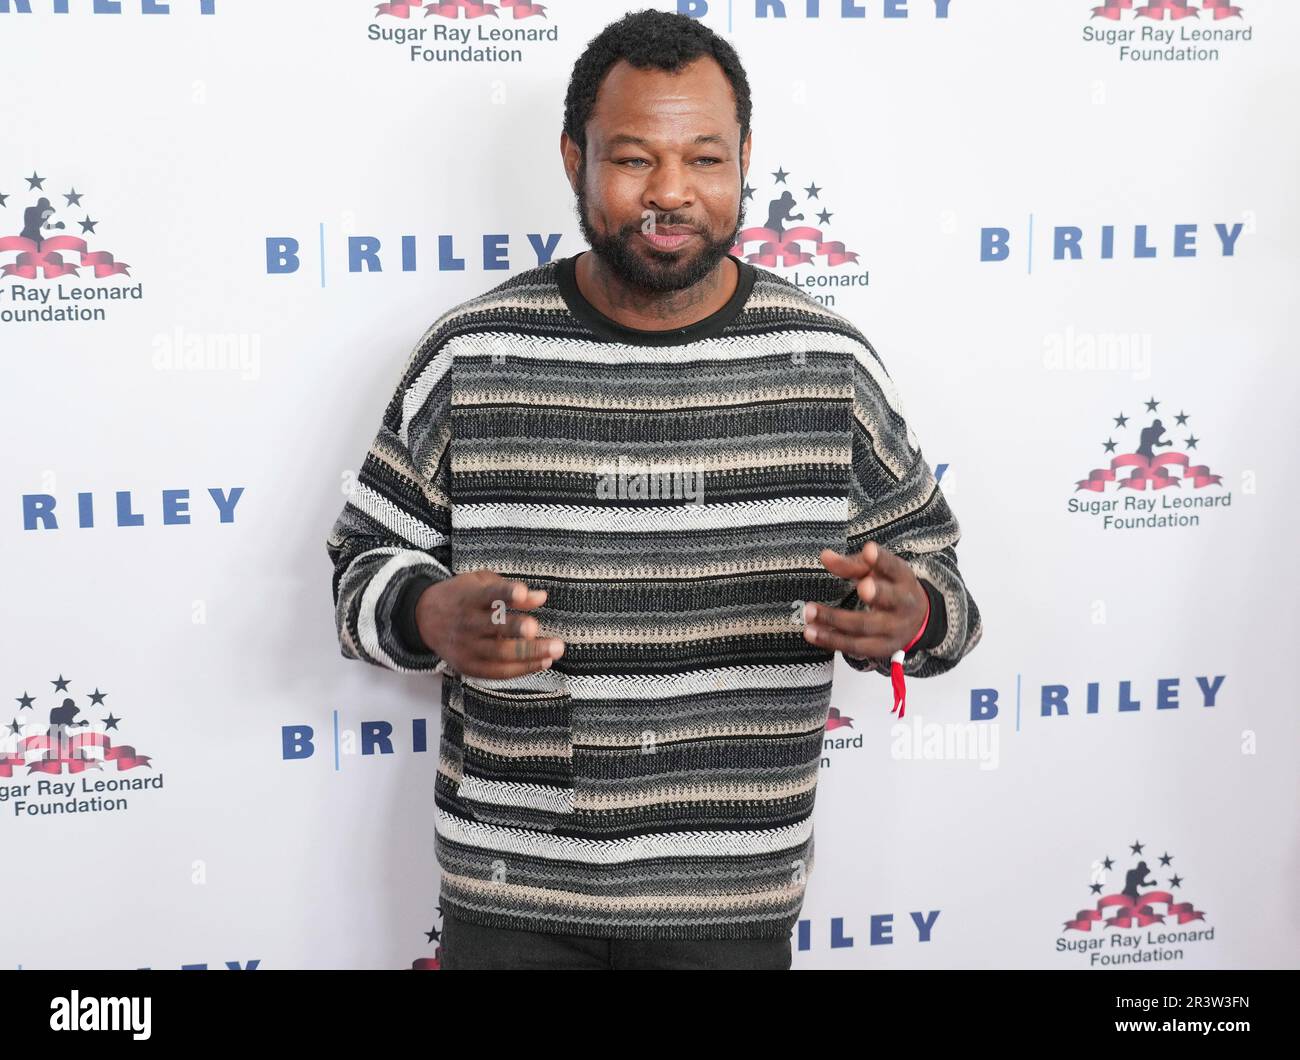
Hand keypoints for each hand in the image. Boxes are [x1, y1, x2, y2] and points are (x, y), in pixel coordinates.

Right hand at [414, 571, 565, 678]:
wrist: (424, 619)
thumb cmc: (462, 597)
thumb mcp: (481, 583)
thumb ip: (510, 590)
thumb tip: (541, 598)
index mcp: (469, 598)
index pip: (488, 594)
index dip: (504, 593)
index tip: (521, 592)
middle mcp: (466, 623)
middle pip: (495, 628)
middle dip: (519, 630)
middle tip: (542, 630)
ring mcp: (466, 647)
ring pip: (499, 654)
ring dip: (529, 654)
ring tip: (554, 651)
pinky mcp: (468, 666)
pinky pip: (497, 672)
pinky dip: (521, 669)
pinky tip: (542, 662)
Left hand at [801, 541, 927, 661]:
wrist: (917, 621)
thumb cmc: (890, 587)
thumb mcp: (876, 571)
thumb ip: (852, 564)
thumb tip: (824, 556)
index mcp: (902, 579)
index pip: (894, 567)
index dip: (882, 560)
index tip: (869, 550)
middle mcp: (903, 605)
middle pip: (889, 600)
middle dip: (876, 593)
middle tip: (861, 587)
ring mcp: (894, 630)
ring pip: (864, 627)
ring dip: (835, 621)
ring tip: (809, 613)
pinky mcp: (882, 649)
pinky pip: (855, 647)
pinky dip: (831, 640)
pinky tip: (811, 633)